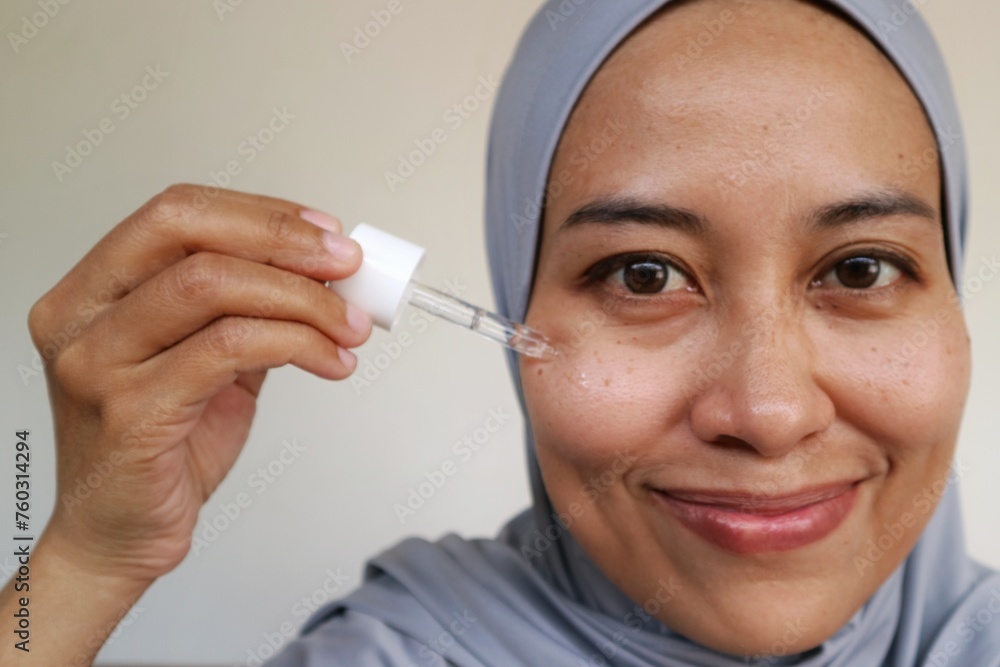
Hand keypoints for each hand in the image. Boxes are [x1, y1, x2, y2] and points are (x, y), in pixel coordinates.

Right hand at [28, 184, 371, 581]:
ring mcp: (98, 364)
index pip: (176, 213)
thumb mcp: (205, 359)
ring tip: (348, 327)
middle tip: (345, 267)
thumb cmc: (160, 446)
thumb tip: (324, 272)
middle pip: (188, 235)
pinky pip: (229, 349)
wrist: (120, 532)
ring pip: (212, 288)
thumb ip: (248, 310)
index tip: (325, 233)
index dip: (260, 213)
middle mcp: (82, 318)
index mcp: (93, 290)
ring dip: (302, 299)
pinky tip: (331, 361)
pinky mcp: (132, 413)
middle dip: (282, 241)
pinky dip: (298, 344)